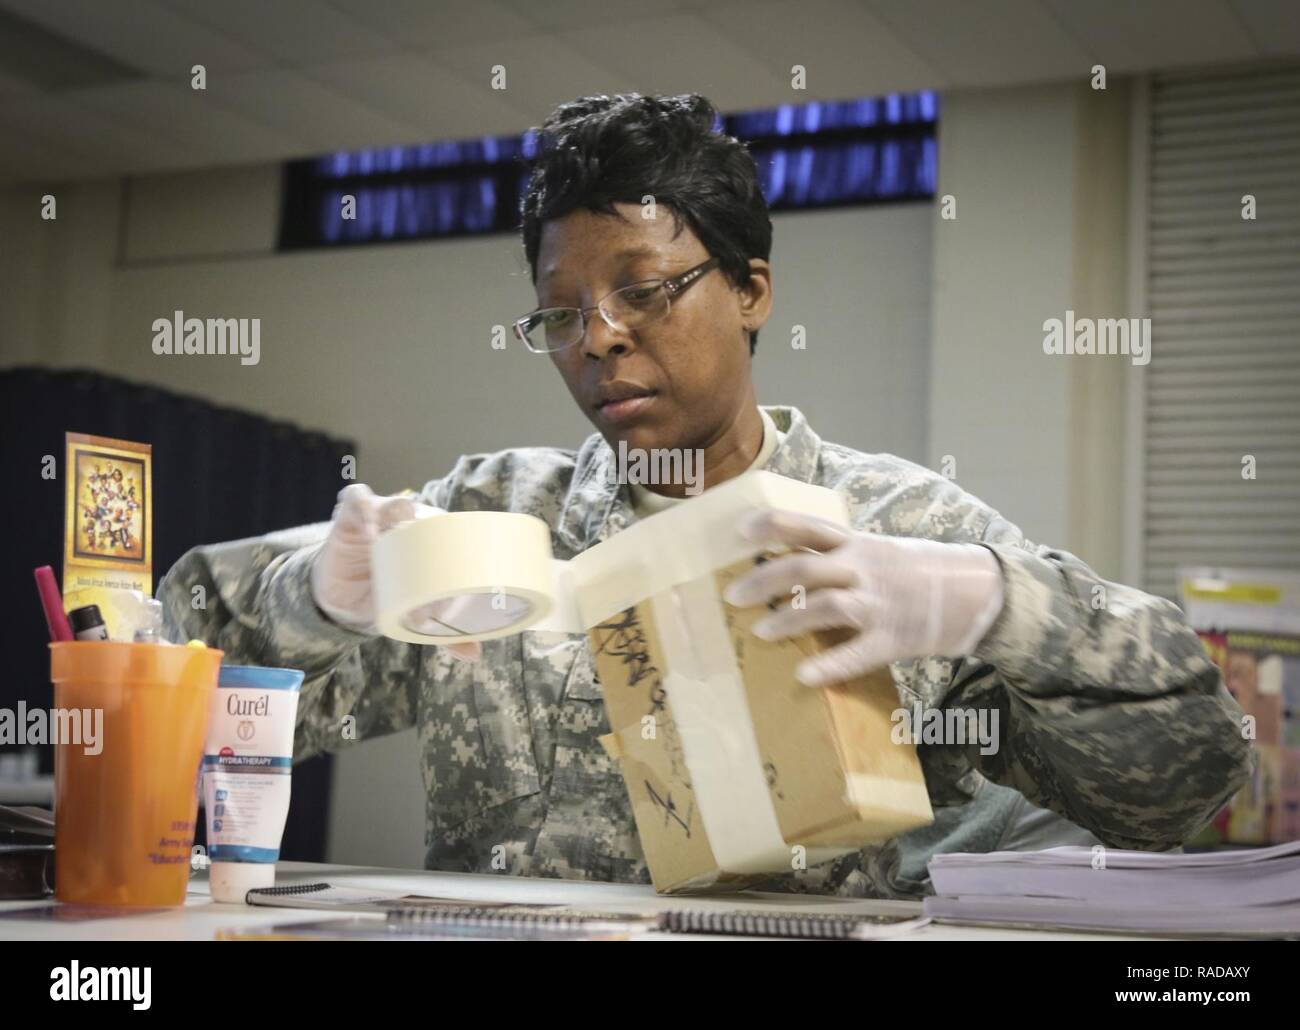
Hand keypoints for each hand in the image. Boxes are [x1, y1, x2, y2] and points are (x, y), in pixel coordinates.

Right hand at [310, 484, 480, 661]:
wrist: (344, 600)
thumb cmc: (389, 597)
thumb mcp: (414, 614)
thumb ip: (443, 632)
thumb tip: (473, 655)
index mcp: (434, 540)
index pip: (454, 527)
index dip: (464, 537)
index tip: (468, 561)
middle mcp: (410, 523)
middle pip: (427, 513)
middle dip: (433, 531)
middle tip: (435, 559)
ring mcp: (382, 515)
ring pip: (395, 502)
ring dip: (400, 515)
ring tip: (401, 542)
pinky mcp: (351, 516)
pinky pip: (356, 500)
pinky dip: (364, 511)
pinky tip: (369, 534)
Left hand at [722, 509, 1003, 686]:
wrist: (977, 592)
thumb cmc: (919, 572)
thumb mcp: (880, 551)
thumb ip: (842, 557)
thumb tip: (791, 563)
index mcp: (859, 544)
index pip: (809, 526)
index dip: (773, 526)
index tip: (739, 531)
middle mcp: (865, 569)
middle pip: (806, 566)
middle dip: (764, 580)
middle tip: (732, 595)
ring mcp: (880, 603)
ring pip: (826, 604)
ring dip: (788, 619)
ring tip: (759, 632)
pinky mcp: (894, 638)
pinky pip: (858, 653)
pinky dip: (830, 665)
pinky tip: (804, 675)